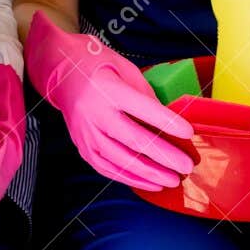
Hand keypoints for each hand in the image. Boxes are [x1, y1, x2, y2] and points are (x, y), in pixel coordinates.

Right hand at [24, 13, 193, 191]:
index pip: (142, 108)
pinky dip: (130, 178)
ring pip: (121, 160)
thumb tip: (167, 121)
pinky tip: (150, 183)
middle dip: (164, 156)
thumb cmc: (96, 65)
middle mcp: (94, 113)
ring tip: (173, 179)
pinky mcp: (82, 146)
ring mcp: (86, 132)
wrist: (60, 71)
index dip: (167, 122)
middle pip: (134, 140)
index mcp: (108, 88)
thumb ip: (145, 94)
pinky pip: (107, 168)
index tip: (189, 132)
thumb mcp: (124, 68)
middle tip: (186, 166)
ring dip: (150, 173)